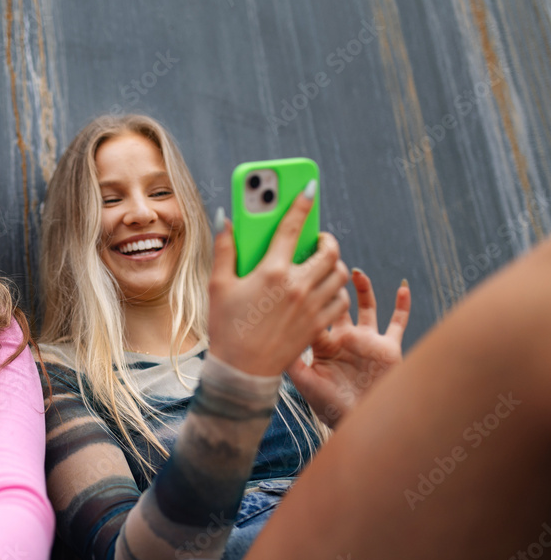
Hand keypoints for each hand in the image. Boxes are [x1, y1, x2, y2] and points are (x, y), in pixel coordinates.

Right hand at [209, 185, 350, 375]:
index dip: (300, 203)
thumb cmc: (226, 328)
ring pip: (340, 274)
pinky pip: (340, 299)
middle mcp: (297, 286)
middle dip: (327, 238)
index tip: (308, 187)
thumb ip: (225, 249)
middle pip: (329, 251)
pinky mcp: (318, 325)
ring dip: (334, 265)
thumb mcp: (218, 285)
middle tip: (318, 238)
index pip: (292, 227)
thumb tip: (226, 220)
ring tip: (320, 264)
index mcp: (272, 272)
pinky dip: (336, 291)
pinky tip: (322, 290)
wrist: (243, 371)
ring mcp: (311, 307)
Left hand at [287, 268, 410, 425]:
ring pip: (366, 307)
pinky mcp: (388, 347)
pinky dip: (403, 305)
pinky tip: (403, 286)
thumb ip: (291, 360)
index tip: (300, 272)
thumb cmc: (329, 407)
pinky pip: (399, 322)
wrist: (360, 422)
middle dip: (332, 284)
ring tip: (354, 270)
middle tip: (324, 261)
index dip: (308, 294)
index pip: (314, 311)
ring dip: (363, 289)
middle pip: (337, 303)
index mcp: (323, 343)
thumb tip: (268, 339)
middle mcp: (344, 338)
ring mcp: (367, 341)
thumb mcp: (305, 382)